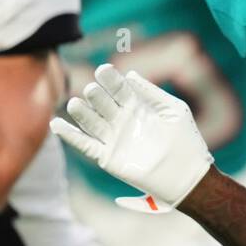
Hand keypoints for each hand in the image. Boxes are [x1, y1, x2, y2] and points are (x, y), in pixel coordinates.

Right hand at [49, 64, 213, 212]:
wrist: (188, 176)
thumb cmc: (186, 141)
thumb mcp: (173, 111)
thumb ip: (152, 93)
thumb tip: (130, 74)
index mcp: (137, 107)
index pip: (119, 89)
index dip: (111, 79)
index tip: (103, 69)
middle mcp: (123, 121)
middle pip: (103, 103)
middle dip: (97, 96)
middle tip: (93, 89)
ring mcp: (114, 139)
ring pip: (92, 122)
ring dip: (82, 113)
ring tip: (76, 103)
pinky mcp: (108, 158)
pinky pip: (86, 145)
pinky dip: (71, 136)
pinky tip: (57, 124)